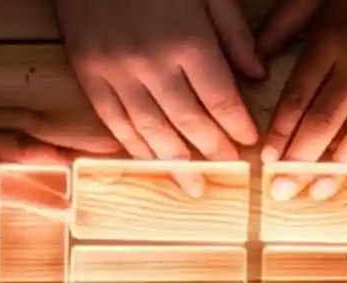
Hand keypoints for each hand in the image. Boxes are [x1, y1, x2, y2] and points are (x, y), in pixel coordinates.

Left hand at [0, 45, 117, 282]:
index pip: (3, 187)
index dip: (39, 200)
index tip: (71, 213)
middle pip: (21, 148)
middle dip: (61, 158)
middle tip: (101, 163)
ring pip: (9, 129)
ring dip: (45, 140)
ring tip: (78, 148)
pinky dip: (16, 132)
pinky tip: (23, 141)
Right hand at [56, 0, 261, 172]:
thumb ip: (233, 32)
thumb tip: (259, 75)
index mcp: (188, 40)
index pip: (221, 99)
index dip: (237, 127)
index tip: (249, 143)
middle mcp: (152, 63)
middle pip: (189, 123)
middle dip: (212, 153)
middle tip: (228, 173)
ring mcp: (116, 72)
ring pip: (151, 130)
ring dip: (175, 162)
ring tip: (193, 186)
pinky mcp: (87, 72)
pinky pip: (114, 120)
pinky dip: (135, 145)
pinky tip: (152, 160)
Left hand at [258, 0, 346, 199]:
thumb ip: (286, 23)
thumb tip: (255, 63)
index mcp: (333, 36)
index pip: (298, 97)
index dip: (280, 134)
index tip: (269, 161)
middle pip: (326, 123)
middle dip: (301, 163)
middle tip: (284, 192)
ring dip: (341, 168)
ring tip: (321, 191)